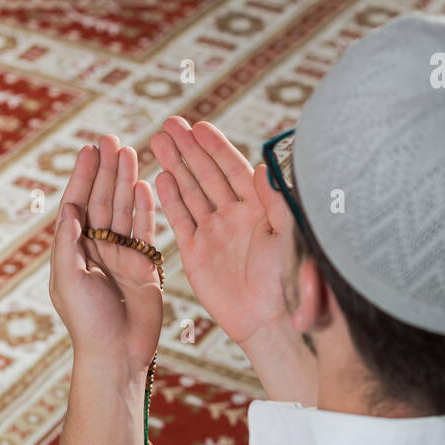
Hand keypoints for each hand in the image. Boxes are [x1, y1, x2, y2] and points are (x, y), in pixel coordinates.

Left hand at [50, 136, 162, 377]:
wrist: (117, 355)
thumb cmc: (87, 323)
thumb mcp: (69, 281)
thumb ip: (67, 244)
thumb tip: (69, 208)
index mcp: (73, 252)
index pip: (76, 205)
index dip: (82, 176)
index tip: (89, 149)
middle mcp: (96, 250)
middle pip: (100, 201)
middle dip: (106, 171)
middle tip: (112, 140)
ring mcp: (121, 257)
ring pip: (122, 211)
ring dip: (125, 182)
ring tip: (130, 151)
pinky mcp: (143, 267)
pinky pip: (144, 231)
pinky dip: (145, 208)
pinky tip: (146, 184)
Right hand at [152, 117, 293, 345]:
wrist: (269, 320)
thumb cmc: (286, 280)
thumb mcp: (286, 236)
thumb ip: (275, 201)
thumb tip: (262, 168)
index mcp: (257, 208)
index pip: (232, 169)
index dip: (215, 147)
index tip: (199, 126)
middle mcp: (233, 216)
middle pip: (206, 175)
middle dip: (188, 149)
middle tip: (169, 124)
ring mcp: (213, 234)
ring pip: (190, 192)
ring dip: (175, 166)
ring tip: (158, 141)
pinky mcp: (196, 254)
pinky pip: (180, 221)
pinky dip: (170, 200)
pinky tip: (160, 177)